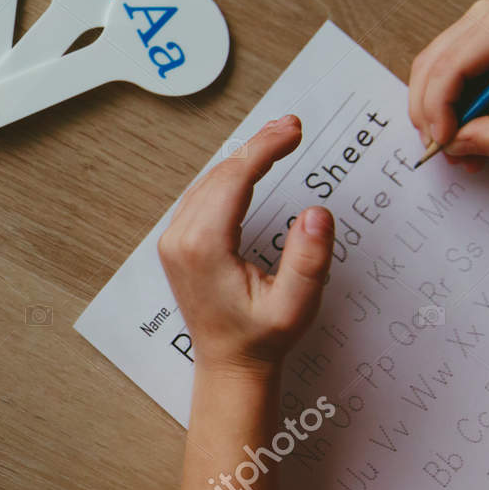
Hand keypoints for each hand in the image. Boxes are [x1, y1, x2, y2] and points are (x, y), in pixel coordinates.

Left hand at [157, 116, 334, 376]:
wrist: (228, 364)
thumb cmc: (261, 338)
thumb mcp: (295, 306)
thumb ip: (307, 260)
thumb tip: (315, 214)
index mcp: (203, 247)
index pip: (234, 180)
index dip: (265, 149)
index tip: (292, 130)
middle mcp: (180, 239)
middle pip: (219, 175)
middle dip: (257, 146)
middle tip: (292, 125)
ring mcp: (173, 241)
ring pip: (208, 182)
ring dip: (242, 157)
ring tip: (279, 137)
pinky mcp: (177, 244)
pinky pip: (201, 196)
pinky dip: (228, 175)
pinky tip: (249, 165)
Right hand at [409, 0, 488, 157]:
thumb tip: (455, 144)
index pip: (448, 70)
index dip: (437, 111)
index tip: (445, 142)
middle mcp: (481, 17)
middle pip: (429, 71)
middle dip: (430, 116)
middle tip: (445, 150)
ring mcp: (471, 24)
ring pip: (426, 74)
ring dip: (431, 113)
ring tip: (455, 142)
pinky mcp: (467, 38)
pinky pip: (436, 73)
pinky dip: (441, 104)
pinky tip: (459, 124)